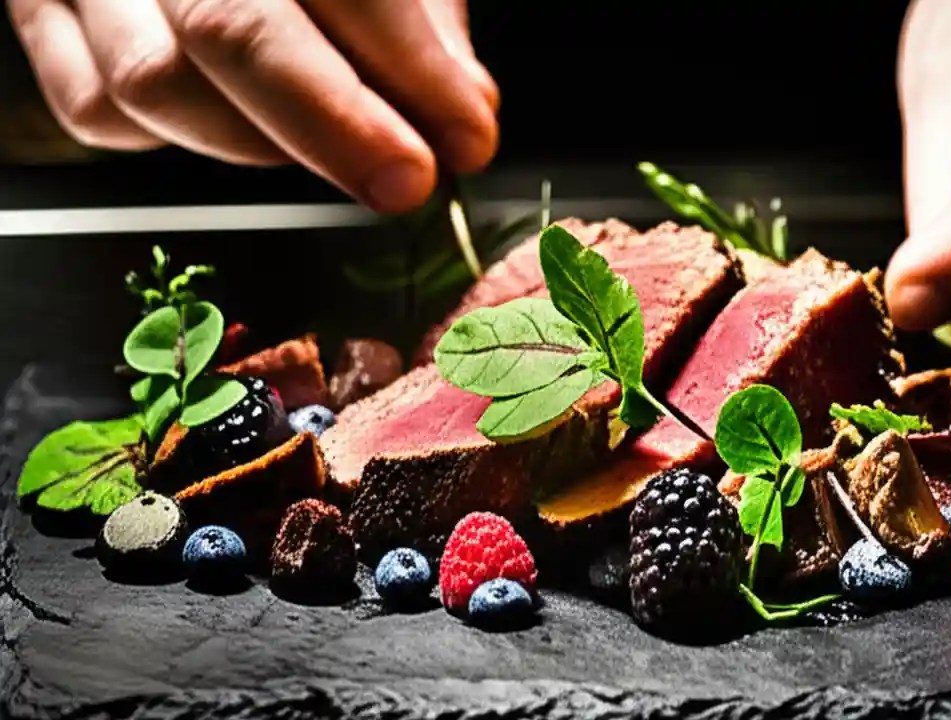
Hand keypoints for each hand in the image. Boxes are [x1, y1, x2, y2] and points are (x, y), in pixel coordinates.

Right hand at [6, 0, 498, 212]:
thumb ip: (420, 17)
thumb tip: (462, 110)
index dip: (411, 66)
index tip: (467, 137)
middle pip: (230, 28)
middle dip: (334, 124)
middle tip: (405, 181)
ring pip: (153, 83)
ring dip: (262, 141)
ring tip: (329, 139)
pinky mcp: (35, 8)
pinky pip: (98, 111)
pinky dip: (181, 137)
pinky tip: (239, 119)